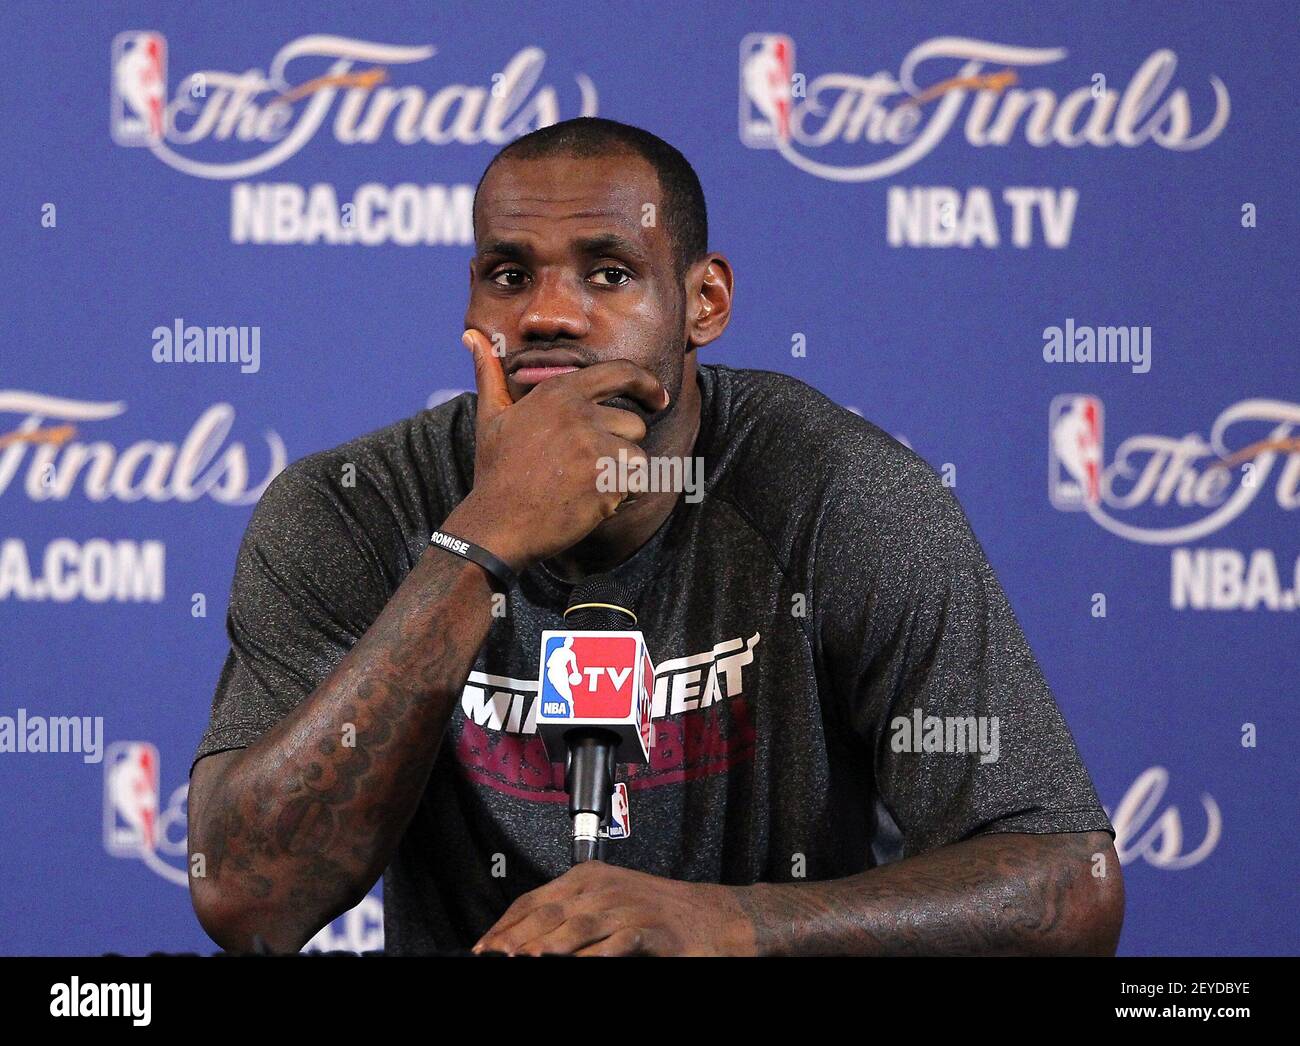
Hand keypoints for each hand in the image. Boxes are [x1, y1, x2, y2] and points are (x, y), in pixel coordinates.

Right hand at [445, 329, 668, 571]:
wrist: (496, 525)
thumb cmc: (496, 472)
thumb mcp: (490, 416)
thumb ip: (490, 373)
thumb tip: (472, 334)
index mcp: (558, 392)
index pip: (621, 372)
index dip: (646, 383)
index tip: (658, 398)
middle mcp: (580, 414)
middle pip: (635, 424)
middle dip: (620, 447)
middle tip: (584, 469)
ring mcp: (594, 447)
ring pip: (638, 457)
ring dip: (621, 476)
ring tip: (585, 488)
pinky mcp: (605, 482)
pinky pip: (637, 485)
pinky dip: (622, 498)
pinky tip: (590, 505)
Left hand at [472, 860, 756, 955]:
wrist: (717, 919)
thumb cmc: (661, 914)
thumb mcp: (609, 903)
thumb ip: (570, 916)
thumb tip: (526, 941)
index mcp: (589, 877)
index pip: (533, 900)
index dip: (504, 926)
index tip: (483, 948)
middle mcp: (604, 887)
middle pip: (547, 914)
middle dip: (514, 940)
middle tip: (492, 958)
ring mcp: (627, 906)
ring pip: (575, 927)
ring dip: (544, 947)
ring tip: (522, 961)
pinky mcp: (650, 930)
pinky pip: (615, 943)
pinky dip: (593, 956)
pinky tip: (575, 966)